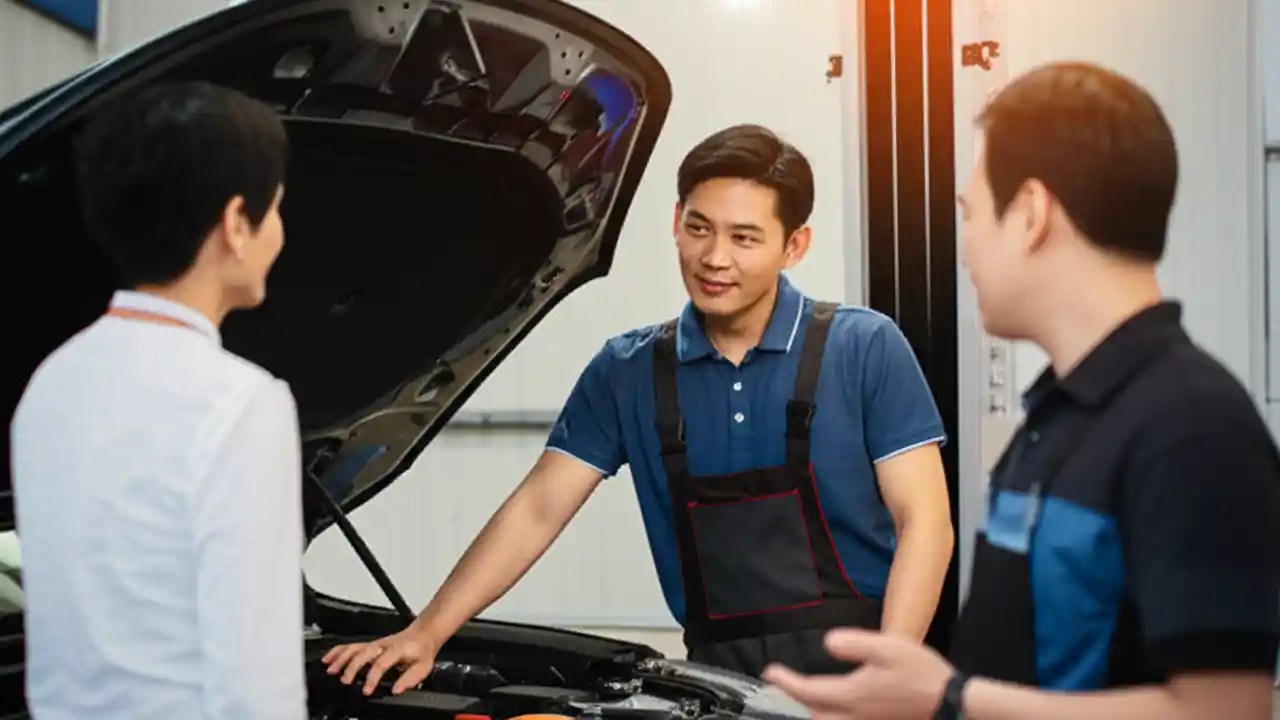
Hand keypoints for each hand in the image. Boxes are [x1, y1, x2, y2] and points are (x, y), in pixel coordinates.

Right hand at [321, 625, 438, 695]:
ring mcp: (375, 644)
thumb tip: (396, 690)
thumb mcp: (424, 666)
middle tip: (345, 680)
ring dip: (341, 658)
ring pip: (355, 647)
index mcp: (397, 650)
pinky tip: (328, 659)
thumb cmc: (421, 651)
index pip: (381, 662)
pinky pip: (351, 646)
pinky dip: (337, 652)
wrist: (422, 635)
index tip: (366, 690)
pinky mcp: (369, 645)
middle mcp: (383, 645)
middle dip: (352, 666)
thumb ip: (410, 679)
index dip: (372, 677)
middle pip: (364, 653)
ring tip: (331, 670)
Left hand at [762, 628, 954, 719]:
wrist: (951, 702)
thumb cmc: (920, 672)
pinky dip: (831, 716)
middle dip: (797, 699)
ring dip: (814, 710)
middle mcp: (855, 716)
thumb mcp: (886, 646)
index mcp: (852, 695)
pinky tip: (834, 706)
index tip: (770, 671)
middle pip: (815, 714)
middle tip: (783, 681)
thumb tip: (827, 643)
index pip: (808, 691)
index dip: (786, 682)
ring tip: (805, 693)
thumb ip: (853, 643)